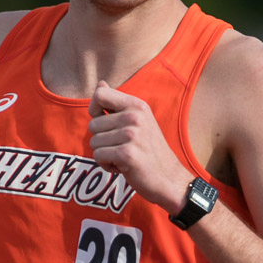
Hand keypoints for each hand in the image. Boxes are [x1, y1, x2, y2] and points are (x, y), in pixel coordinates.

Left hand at [87, 82, 189, 212]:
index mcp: (137, 105)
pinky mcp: (127, 154)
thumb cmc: (149, 150)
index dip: (94, 110)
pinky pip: (98, 157)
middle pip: (93, 124)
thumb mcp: (138, 121)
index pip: (100, 94)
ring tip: (123, 158)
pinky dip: (106, 166)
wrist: (169, 178)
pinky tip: (122, 167)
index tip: (104, 123)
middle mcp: (135, 117)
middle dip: (101, 140)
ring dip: (105, 155)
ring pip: (94, 143)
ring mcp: (131, 135)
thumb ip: (117, 103)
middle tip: (121, 148)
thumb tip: (100, 84)